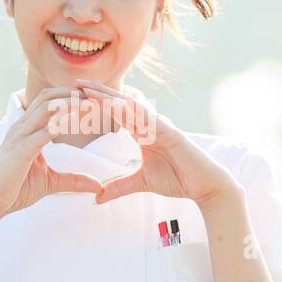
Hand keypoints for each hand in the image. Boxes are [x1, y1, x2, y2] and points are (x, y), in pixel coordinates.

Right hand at [0, 86, 107, 220]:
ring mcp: (19, 137)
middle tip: (95, 95)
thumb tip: (98, 186)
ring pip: (46, 108)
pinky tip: (76, 120)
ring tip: (90, 103)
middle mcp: (21, 128)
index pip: (48, 102)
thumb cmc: (15, 190)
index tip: (91, 98)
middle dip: (71, 93)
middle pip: (47, 97)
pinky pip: (43, 131)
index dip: (69, 96)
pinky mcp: (21, 150)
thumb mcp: (51, 182)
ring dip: (70, 103)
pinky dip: (61, 123)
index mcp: (26, 130)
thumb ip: (74, 180)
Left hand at [77, 78, 238, 206]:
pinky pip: (148, 120)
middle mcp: (150, 124)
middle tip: (77, 84)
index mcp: (142, 132)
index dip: (98, 104)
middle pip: (120, 104)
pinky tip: (116, 106)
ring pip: (131, 108)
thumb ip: (119, 187)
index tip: (77, 97)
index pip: (116, 113)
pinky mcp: (171, 133)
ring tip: (90, 90)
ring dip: (110, 98)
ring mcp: (161, 126)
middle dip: (99, 93)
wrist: (204, 186)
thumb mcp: (141, 183)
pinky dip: (132, 113)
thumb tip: (97, 198)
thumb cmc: (177, 179)